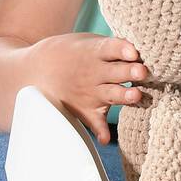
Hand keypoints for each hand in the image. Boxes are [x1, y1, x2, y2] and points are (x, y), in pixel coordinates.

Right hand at [33, 33, 150, 143]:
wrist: (37, 69)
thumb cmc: (74, 53)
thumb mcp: (89, 42)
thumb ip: (114, 47)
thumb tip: (143, 47)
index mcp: (95, 52)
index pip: (111, 48)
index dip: (122, 49)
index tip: (133, 51)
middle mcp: (94, 73)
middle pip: (115, 73)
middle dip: (130, 72)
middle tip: (143, 71)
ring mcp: (90, 93)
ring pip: (111, 94)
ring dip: (123, 96)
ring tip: (136, 95)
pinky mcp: (86, 110)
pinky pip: (94, 122)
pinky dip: (99, 131)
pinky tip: (105, 138)